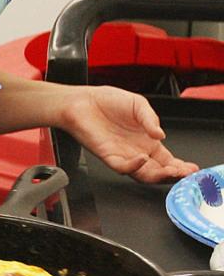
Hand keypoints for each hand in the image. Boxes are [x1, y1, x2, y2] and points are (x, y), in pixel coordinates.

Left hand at [59, 85, 198, 182]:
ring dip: (158, 175)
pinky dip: (134, 166)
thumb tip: (161, 134)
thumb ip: (151, 119)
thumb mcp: (138, 104)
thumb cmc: (108, 102)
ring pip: (143, 174)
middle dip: (174, 175)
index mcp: (148, 141)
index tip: (192, 168)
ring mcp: (123, 155)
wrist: (82, 100)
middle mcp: (137, 151)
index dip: (181, 166)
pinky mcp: (108, 155)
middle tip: (185, 174)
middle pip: (159, 171)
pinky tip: (143, 158)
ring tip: (171, 171)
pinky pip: (122, 167)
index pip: (168, 160)